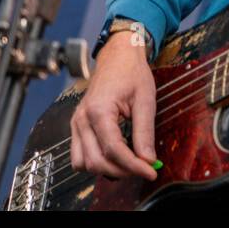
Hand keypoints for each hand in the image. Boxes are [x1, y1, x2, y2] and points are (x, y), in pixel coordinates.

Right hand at [69, 32, 158, 180]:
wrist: (117, 56)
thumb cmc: (131, 73)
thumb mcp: (145, 100)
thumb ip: (145, 132)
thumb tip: (148, 160)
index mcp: (99, 110)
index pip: (113, 150)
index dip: (133, 166)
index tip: (152, 171)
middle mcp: (81, 120)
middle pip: (96, 161)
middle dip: (121, 171)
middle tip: (144, 168)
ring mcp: (76, 123)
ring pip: (83, 163)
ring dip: (106, 170)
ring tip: (130, 163)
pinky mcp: (77, 126)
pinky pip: (79, 155)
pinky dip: (95, 162)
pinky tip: (114, 156)